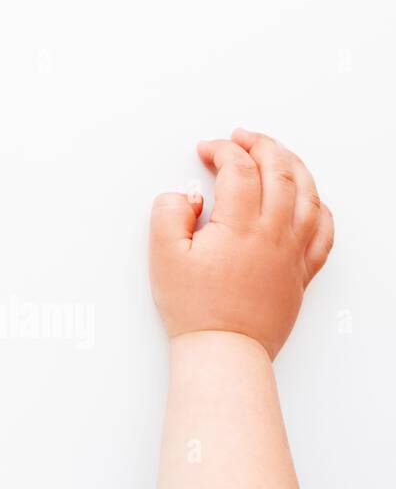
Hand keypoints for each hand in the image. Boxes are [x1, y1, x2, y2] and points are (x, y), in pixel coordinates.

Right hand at [149, 128, 333, 358]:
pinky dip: (319, 205)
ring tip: (277, 154)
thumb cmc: (195, 308)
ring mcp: (293, 252)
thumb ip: (169, 212)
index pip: (240, 169)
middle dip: (261, 146)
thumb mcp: (163, 255)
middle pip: (280, 172)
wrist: (225, 350)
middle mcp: (274, 234)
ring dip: (293, 166)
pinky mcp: (302, 271)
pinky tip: (310, 199)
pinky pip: (324, 230)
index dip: (222, 151)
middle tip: (242, 138)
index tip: (206, 150)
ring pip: (309, 194)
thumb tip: (188, 195)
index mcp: (240, 227)